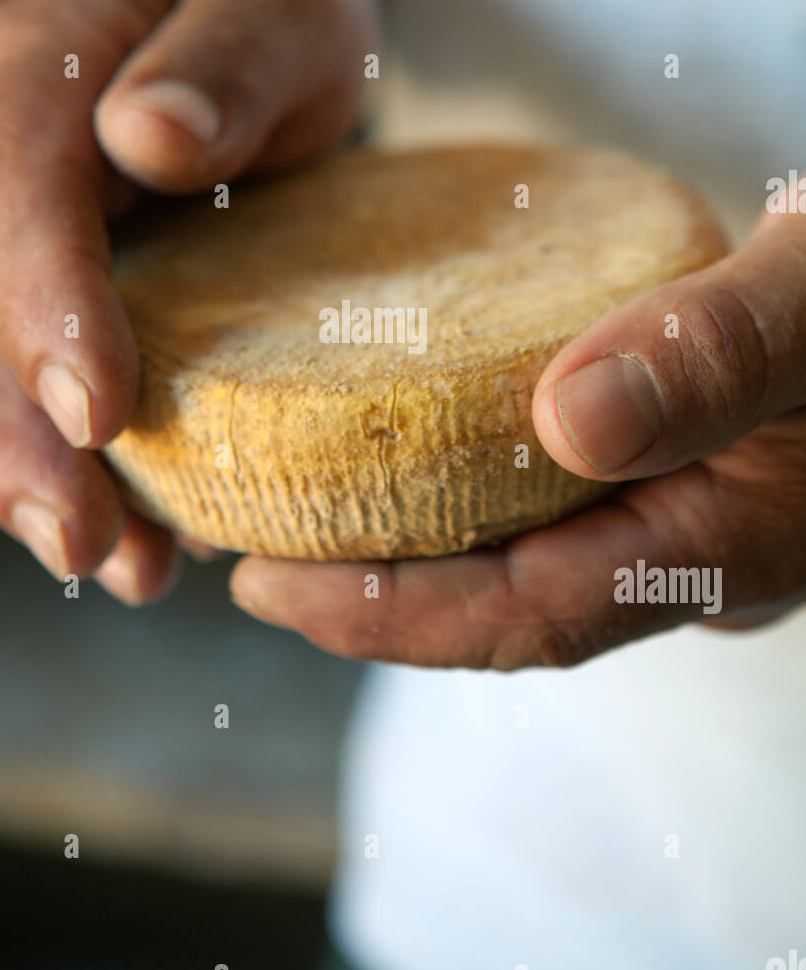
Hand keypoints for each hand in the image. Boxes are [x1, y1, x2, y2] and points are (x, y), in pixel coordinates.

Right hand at [0, 0, 376, 602]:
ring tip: (118, 570)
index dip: (42, 298)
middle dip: (11, 432)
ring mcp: (4, 223)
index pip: (13, 182)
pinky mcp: (40, 279)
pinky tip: (139, 538)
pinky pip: (28, 376)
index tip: (99, 409)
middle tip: (89, 547)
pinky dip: (71, 461)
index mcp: (40, 62)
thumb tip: (146, 135)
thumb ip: (228, 54)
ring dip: (29, 474)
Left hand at [231, 200, 805, 666]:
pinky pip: (531, 496)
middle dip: (370, 600)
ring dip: (399, 545)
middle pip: (504, 607)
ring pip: (515, 558)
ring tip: (281, 503)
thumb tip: (573, 422)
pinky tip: (386, 438)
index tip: (267, 586)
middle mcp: (692, 551)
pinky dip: (447, 479)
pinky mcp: (653, 461)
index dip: (396, 617)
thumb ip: (721, 351)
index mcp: (730, 540)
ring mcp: (673, 512)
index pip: (535, 614)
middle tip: (239, 551)